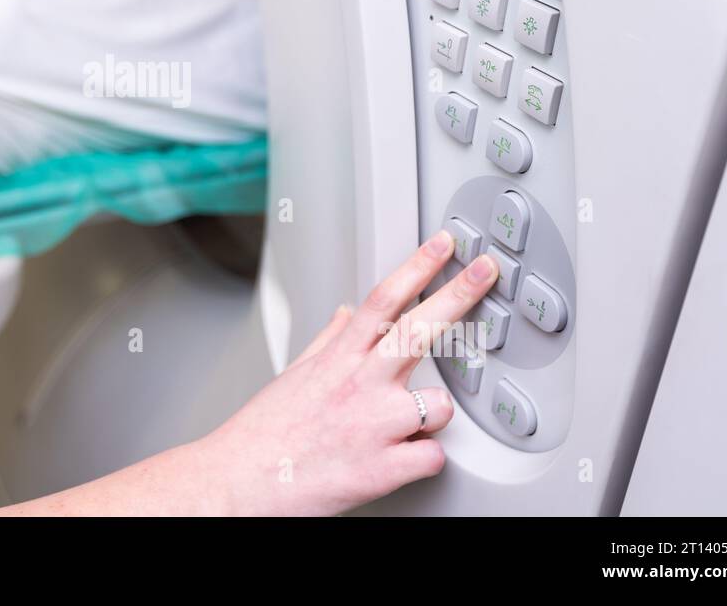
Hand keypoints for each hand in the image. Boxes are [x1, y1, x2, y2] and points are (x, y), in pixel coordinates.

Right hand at [194, 231, 497, 515]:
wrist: (241, 481)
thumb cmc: (265, 433)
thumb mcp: (295, 374)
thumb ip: (328, 340)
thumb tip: (346, 315)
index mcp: (338, 359)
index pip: (384, 299)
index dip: (419, 266)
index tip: (444, 246)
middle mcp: (360, 384)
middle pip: (421, 327)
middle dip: (459, 293)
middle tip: (486, 271)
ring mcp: (374, 425)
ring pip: (441, 404)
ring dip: (433, 414)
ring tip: (406, 425)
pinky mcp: (383, 469)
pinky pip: (434, 457)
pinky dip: (423, 459)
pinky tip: (401, 458)